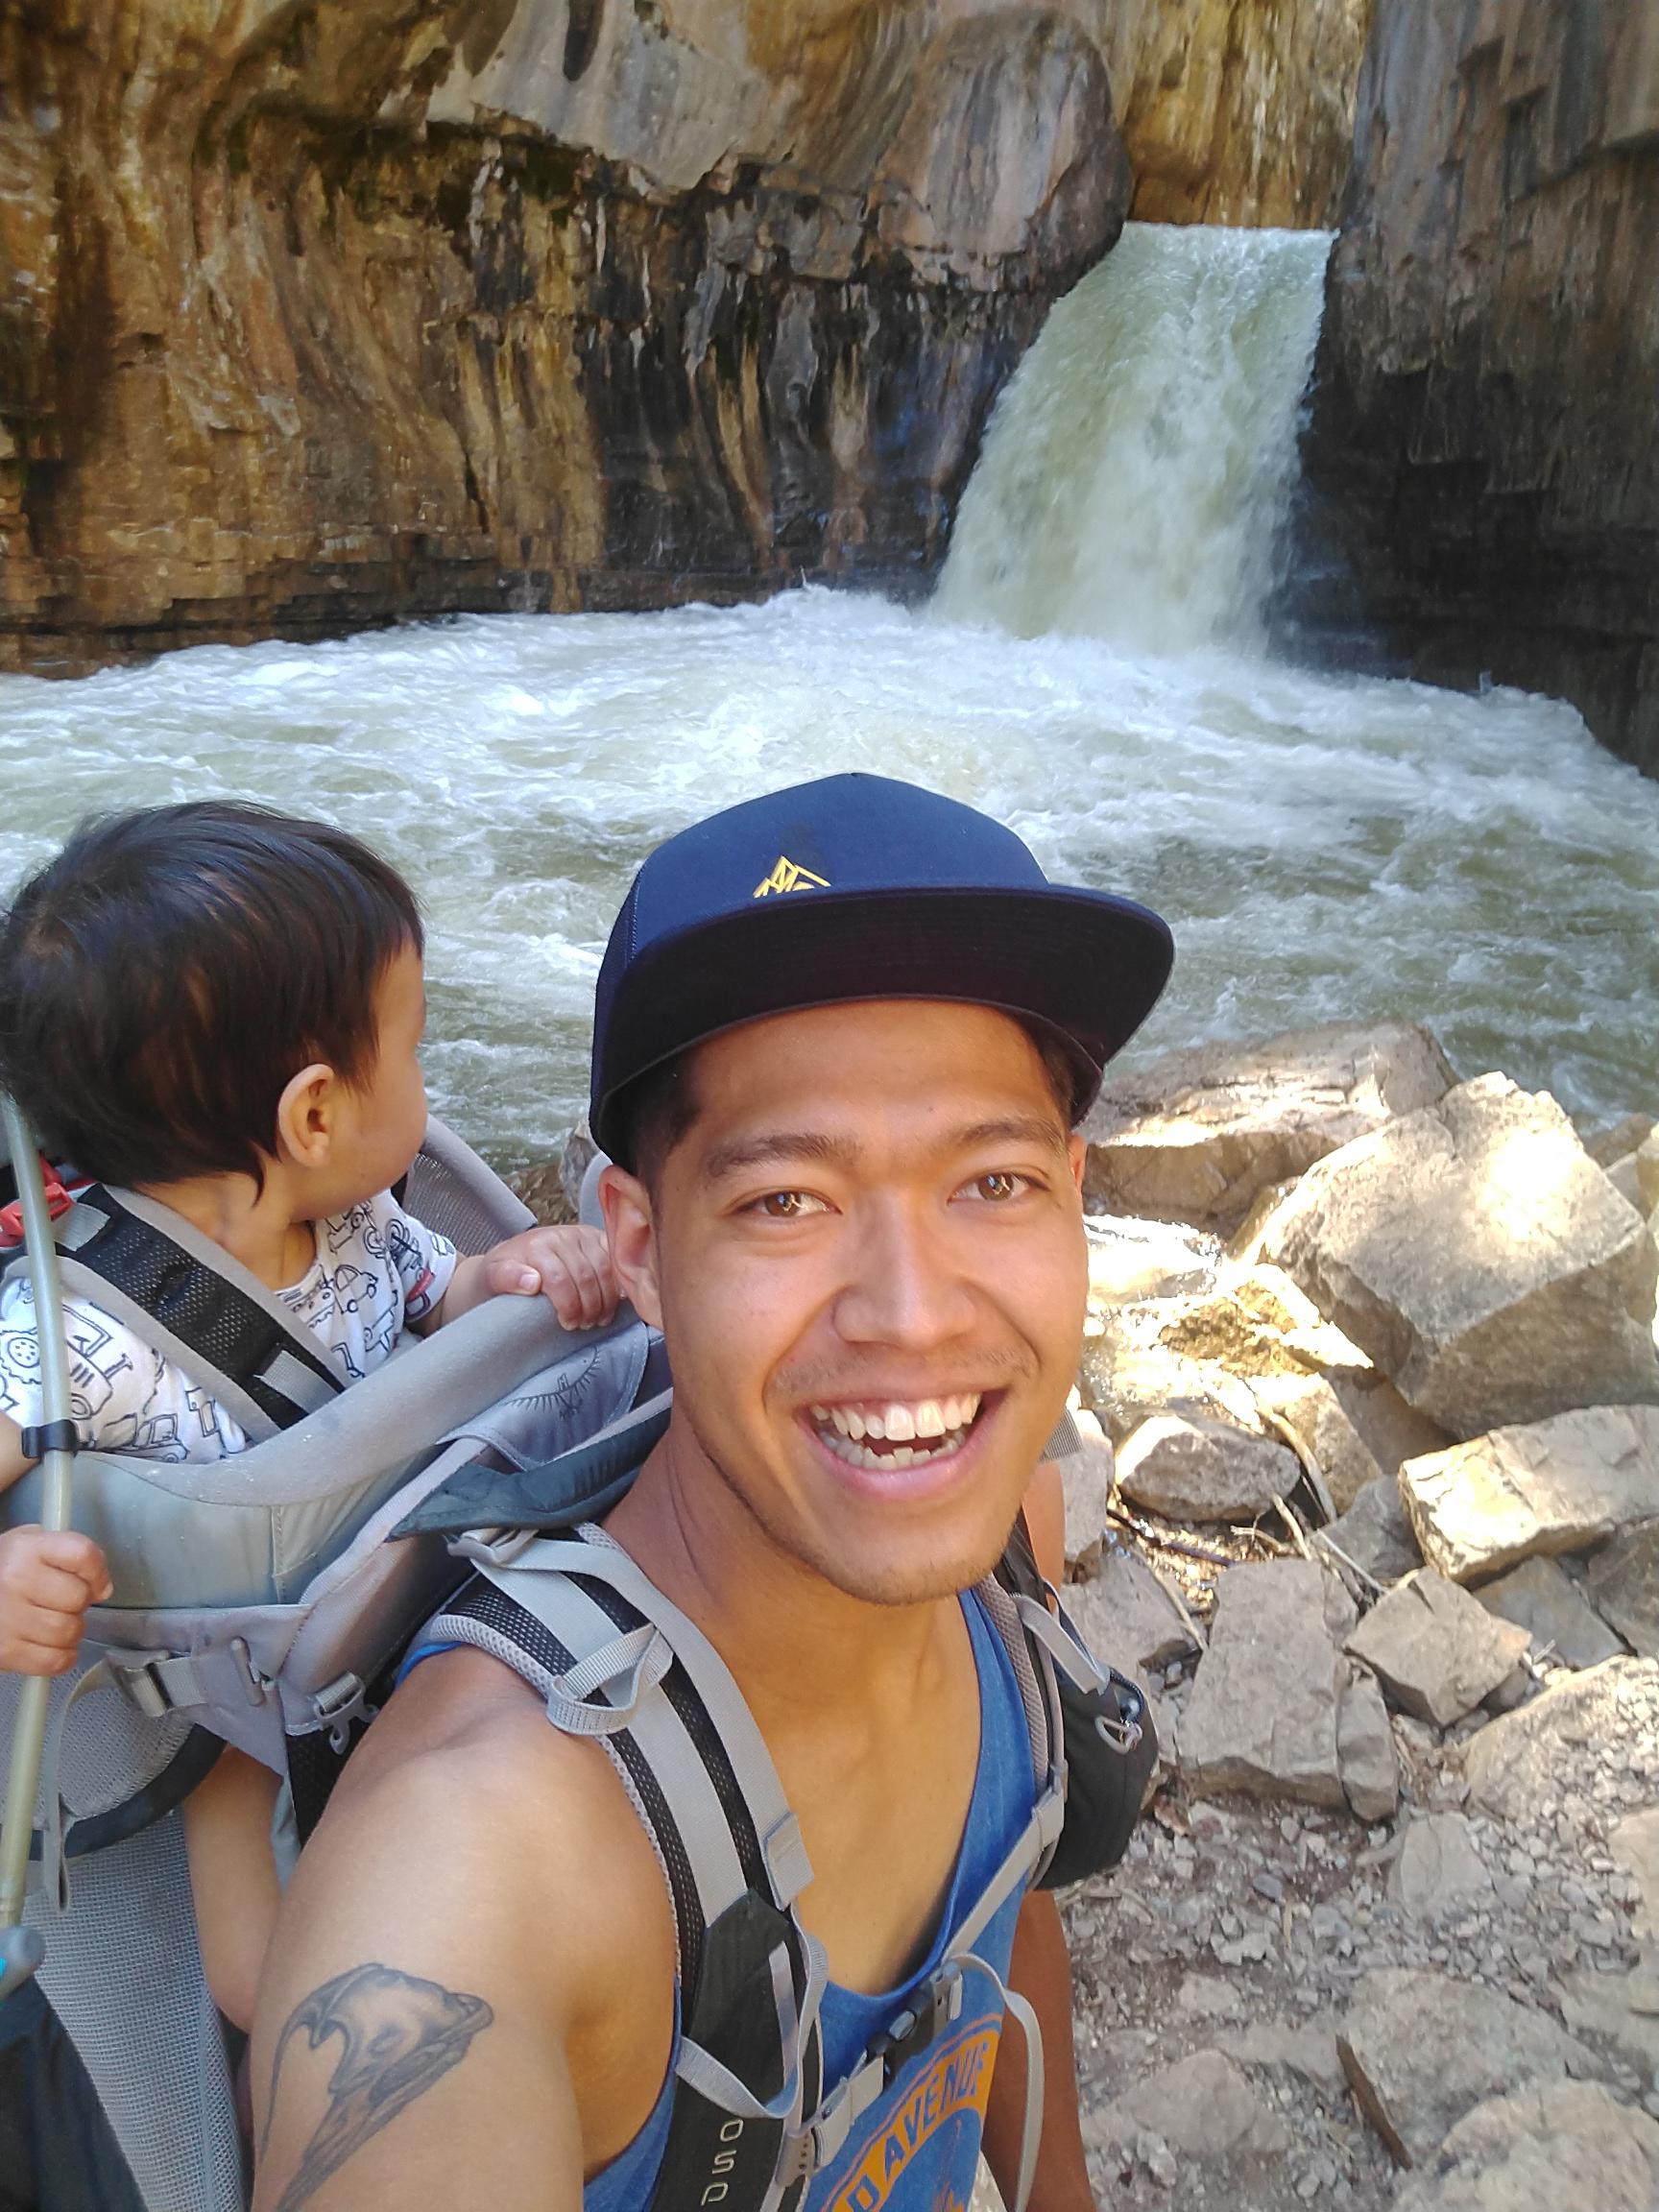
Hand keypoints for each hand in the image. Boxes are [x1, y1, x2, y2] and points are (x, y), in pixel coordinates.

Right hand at [0, 1526, 111, 1674]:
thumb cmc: (3, 1572)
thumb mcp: (30, 1544)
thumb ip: (68, 1553)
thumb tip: (101, 1586)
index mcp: (27, 1549)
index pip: (82, 1554)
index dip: (97, 1572)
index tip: (98, 1584)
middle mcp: (16, 1580)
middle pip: (78, 1598)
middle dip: (79, 1605)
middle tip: (63, 1605)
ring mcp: (8, 1618)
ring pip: (69, 1632)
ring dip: (70, 1632)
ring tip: (53, 1624)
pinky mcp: (5, 1652)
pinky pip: (54, 1661)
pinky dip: (61, 1657)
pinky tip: (50, 1645)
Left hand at [479, 1226, 618, 1330]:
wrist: (514, 1256)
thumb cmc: (505, 1272)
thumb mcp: (494, 1277)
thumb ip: (508, 1278)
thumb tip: (531, 1282)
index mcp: (538, 1245)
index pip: (560, 1279)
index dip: (568, 1306)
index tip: (568, 1324)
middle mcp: (562, 1235)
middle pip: (586, 1276)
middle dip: (589, 1306)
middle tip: (585, 1326)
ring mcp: (582, 1234)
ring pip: (606, 1268)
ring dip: (607, 1298)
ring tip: (599, 1318)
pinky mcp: (597, 1237)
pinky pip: (616, 1258)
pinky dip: (620, 1280)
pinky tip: (618, 1299)